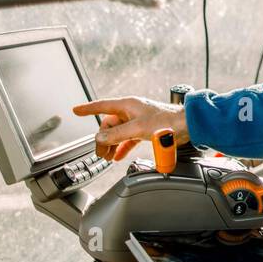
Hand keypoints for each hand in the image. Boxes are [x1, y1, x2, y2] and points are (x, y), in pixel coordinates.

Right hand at [73, 96, 188, 161]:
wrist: (187, 126)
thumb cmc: (167, 121)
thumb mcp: (138, 128)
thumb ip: (118, 134)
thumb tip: (100, 138)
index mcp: (128, 105)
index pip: (102, 105)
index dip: (88, 108)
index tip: (76, 110)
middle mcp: (131, 111)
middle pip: (109, 124)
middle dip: (102, 138)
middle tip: (99, 151)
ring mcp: (138, 120)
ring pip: (118, 133)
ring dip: (111, 144)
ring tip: (107, 156)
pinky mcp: (145, 130)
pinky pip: (128, 138)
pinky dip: (122, 147)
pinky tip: (117, 156)